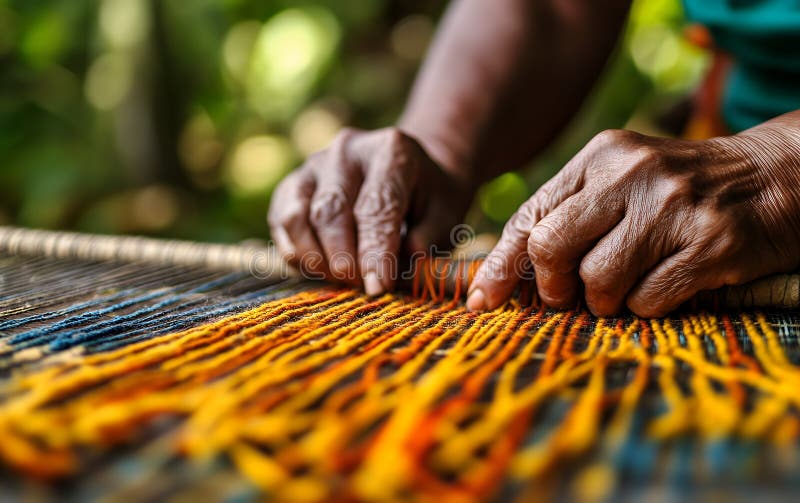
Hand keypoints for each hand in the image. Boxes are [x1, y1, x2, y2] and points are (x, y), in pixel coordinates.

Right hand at [268, 127, 472, 294]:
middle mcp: (348, 149)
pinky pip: (282, 222)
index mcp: (391, 150)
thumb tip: (393, 270)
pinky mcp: (293, 183)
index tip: (377, 288)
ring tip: (341, 279)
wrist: (408, 171)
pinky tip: (319, 268)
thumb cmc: (429, 199)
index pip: (376, 205)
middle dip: (342, 258)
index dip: (375, 251)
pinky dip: (296, 252)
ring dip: (315, 258)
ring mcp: (315, 164)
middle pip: (331, 211)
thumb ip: (425, 240)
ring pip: (298, 217)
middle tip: (359, 287)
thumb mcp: (445, 216)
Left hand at [467, 126, 799, 316]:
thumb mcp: (619, 182)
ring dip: (604, 300)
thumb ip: (567, 216)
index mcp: (600, 156)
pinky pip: (645, 300)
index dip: (500, 264)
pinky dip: (645, 305)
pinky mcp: (709, 243)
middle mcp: (630, 174)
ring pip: (596, 281)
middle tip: (569, 295)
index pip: (530, 215)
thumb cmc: (678, 190)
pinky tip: (665, 282)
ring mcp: (671, 207)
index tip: (482, 300)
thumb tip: (506, 276)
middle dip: (551, 285)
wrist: (772, 178)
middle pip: (549, 247)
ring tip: (626, 286)